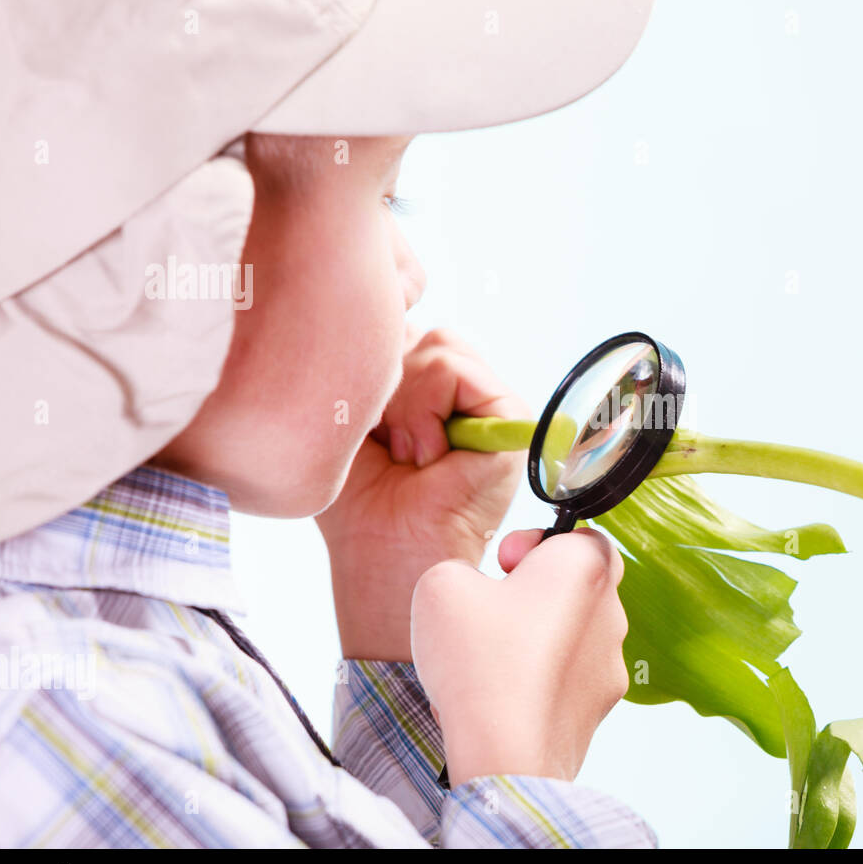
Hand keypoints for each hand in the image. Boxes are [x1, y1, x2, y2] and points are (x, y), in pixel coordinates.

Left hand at [316, 327, 530, 660]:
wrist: (385, 553)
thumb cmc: (360, 502)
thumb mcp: (351, 412)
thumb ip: (375, 356)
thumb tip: (390, 310)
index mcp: (430, 389)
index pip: (407, 326)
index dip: (379, 354)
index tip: (368, 418)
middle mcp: (466, 395)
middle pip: (421, 331)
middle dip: (386, 384)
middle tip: (387, 446)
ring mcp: (491, 407)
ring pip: (438, 344)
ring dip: (405, 403)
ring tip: (408, 454)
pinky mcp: (510, 420)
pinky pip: (454, 369)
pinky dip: (425, 411)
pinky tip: (428, 457)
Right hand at [411, 526, 630, 785]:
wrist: (505, 754)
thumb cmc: (480, 662)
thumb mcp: (441, 584)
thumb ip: (460, 569)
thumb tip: (473, 589)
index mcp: (586, 567)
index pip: (579, 535)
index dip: (535, 543)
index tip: (502, 565)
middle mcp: (611, 611)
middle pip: (571, 588)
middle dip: (528, 596)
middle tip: (489, 614)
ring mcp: (611, 664)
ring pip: (568, 637)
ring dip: (531, 641)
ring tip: (487, 664)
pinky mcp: (599, 709)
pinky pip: (566, 681)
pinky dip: (537, 683)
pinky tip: (499, 700)